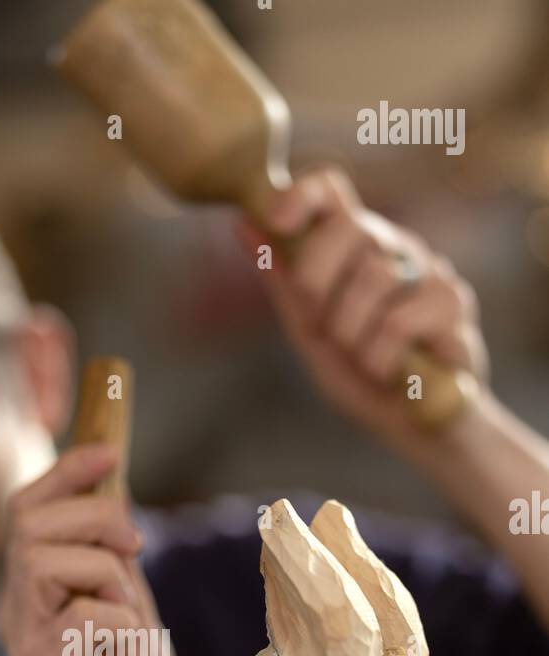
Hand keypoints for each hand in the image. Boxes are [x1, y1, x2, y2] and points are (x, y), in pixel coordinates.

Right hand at [0, 444, 179, 655]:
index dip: (64, 472)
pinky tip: (131, 648)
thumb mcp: (130, 609)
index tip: (108, 455)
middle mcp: (19, 609)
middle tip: (136, 548)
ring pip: (43, 560)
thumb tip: (115, 496)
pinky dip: (121, 623)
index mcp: (36, 588)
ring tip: (130, 608)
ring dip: (103, 572)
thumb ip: (115, 562)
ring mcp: (25, 641)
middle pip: (30, 523)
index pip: (27, 507)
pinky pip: (80, 616)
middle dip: (94, 517)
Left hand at [241, 168, 489, 446]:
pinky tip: (389, 372)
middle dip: (318, 282)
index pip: (332, 191)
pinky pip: (400, 321)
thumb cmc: (360, 373)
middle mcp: (393, 247)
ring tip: (361, 359)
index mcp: (354, 247)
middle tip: (321, 327)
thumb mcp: (309, 332)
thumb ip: (284, 283)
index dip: (302, 195)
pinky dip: (380, 358)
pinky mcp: (453, 303)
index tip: (277, 220)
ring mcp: (428, 270)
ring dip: (351, 334)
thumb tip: (243, 225)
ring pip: (375, 278)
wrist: (410, 423)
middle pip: (351, 227)